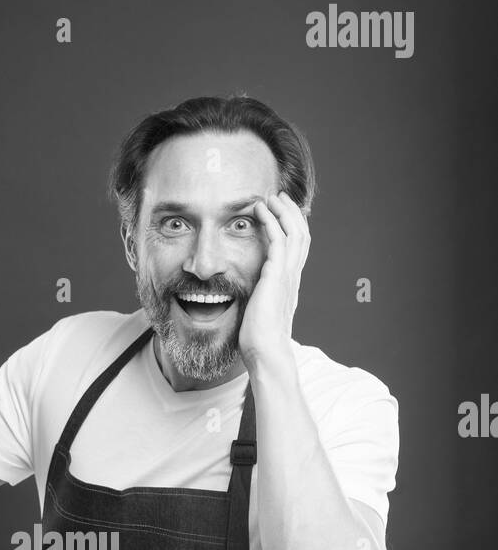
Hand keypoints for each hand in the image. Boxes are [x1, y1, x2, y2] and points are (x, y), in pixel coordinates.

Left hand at [237, 191, 309, 368]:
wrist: (266, 352)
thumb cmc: (259, 340)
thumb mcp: (259, 312)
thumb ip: (258, 298)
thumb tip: (248, 298)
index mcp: (289, 284)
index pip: (298, 248)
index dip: (293, 228)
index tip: (281, 214)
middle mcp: (292, 276)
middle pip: (301, 234)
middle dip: (291, 213)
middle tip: (279, 197)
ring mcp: (287, 275)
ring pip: (294, 232)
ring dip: (283, 211)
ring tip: (271, 197)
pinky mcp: (276, 276)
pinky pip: (278, 240)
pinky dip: (270, 221)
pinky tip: (259, 210)